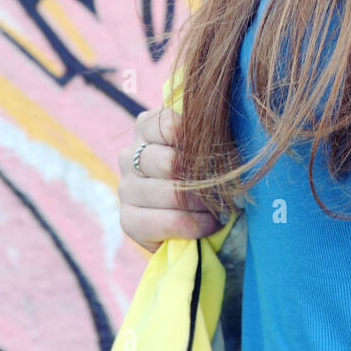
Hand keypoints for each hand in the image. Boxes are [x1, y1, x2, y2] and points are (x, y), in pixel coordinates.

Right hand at [117, 105, 225, 253]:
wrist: (194, 210)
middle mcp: (129, 155)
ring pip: (171, 193)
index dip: (198, 141)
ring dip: (204, 203)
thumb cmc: (205, 167)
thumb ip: (209, 130)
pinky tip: (211, 223)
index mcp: (147, 127)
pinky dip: (196, 225)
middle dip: (204, 178)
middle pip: (170, 163)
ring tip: (222, 206)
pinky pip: (167, 222)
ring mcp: (125, 188)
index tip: (219, 153)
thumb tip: (221, 128)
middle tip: (225, 186)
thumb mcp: (208, 143)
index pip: (169, 126)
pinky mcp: (128, 220)